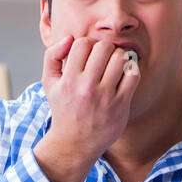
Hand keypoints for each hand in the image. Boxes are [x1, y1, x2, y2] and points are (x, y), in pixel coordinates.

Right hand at [34, 35, 140, 181]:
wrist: (75, 143)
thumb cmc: (64, 110)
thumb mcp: (49, 83)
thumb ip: (52, 56)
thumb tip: (69, 38)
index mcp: (69, 80)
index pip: (82, 43)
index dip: (87, 45)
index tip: (89, 56)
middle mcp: (87, 87)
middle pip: (103, 48)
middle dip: (105, 49)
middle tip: (104, 58)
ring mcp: (105, 97)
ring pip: (120, 58)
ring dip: (119, 57)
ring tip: (115, 65)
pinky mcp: (120, 105)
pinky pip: (133, 76)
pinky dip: (131, 69)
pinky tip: (125, 74)